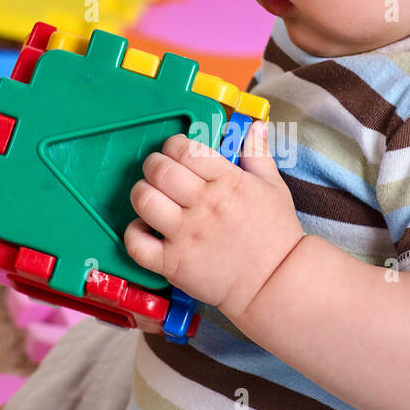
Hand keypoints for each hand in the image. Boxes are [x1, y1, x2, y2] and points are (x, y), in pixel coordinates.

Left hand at [124, 122, 303, 322]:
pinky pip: (137, 244)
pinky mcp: (174, 264)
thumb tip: (255, 127)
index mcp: (228, 182)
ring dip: (142, 194)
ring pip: (145, 200)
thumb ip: (258, 154)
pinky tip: (145, 229)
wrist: (275, 282)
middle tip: (159, 173)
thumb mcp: (273, 187)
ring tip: (152, 198)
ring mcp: (187, 235)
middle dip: (153, 165)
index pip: (186, 150)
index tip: (176, 152)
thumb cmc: (276, 234)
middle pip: (160, 170)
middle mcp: (204, 205)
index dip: (173, 145)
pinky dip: (134, 233)